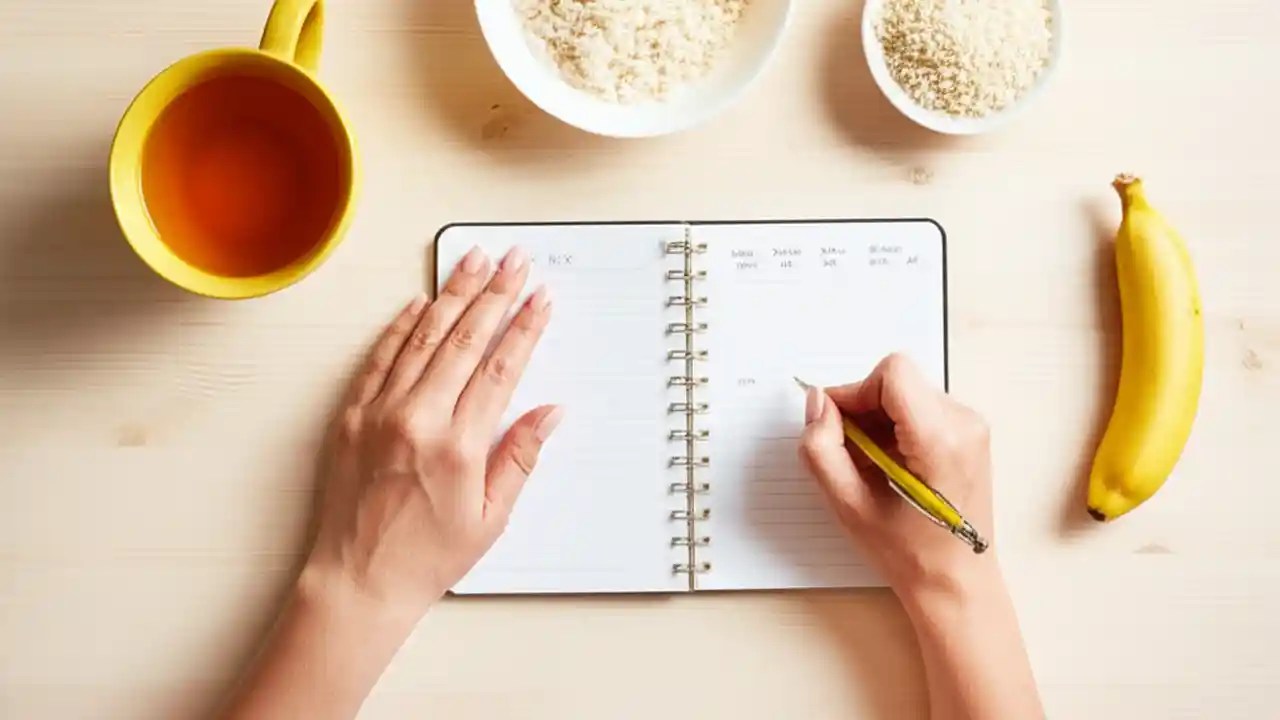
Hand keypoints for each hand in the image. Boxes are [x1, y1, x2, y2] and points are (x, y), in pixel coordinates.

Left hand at [304, 246, 561, 616]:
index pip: (500, 368)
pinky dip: (400, 327)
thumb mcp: (490, 517)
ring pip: (422, 338)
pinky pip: (379, 358)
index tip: (540, 299)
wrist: (356, 581)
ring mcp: (379, 413)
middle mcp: (417, 419)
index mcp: (458, 445)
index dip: (524, 327)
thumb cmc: (424, 557)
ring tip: (472, 261)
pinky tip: (419, 303)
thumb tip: (548, 412)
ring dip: (451, 295)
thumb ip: (519, 456)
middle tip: (515, 261)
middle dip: (495, 293)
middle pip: (465, 340)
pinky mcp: (351, 416)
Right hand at [799, 354, 994, 604]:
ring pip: (906, 392)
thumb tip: (817, 402)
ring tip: (873, 467)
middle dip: (864, 409)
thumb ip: (822, 447)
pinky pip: (921, 407)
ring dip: (879, 421)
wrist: (956, 581)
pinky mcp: (970, 433)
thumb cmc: (909, 553)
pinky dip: (896, 428)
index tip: (838, 425)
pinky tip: (891, 466)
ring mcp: (971, 427)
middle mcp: (964, 423)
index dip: (855, 392)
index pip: (892, 373)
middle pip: (897, 381)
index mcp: (939, 439)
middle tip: (852, 455)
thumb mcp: (848, 504)